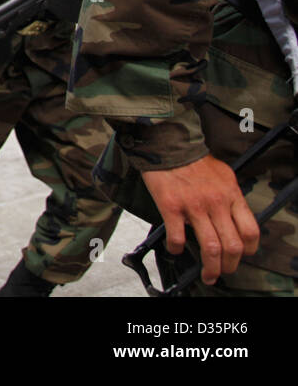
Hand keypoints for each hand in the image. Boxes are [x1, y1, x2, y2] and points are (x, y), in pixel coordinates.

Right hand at [142, 155, 259, 284]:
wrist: (168, 145)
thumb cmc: (194, 160)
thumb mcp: (223, 176)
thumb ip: (229, 198)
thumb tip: (230, 219)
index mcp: (231, 195)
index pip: (250, 231)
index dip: (248, 249)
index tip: (240, 254)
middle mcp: (216, 203)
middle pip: (232, 246)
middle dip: (230, 265)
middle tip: (223, 271)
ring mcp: (194, 206)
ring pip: (210, 248)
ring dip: (210, 267)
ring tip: (206, 273)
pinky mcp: (171, 206)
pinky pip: (177, 237)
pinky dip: (176, 248)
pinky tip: (174, 249)